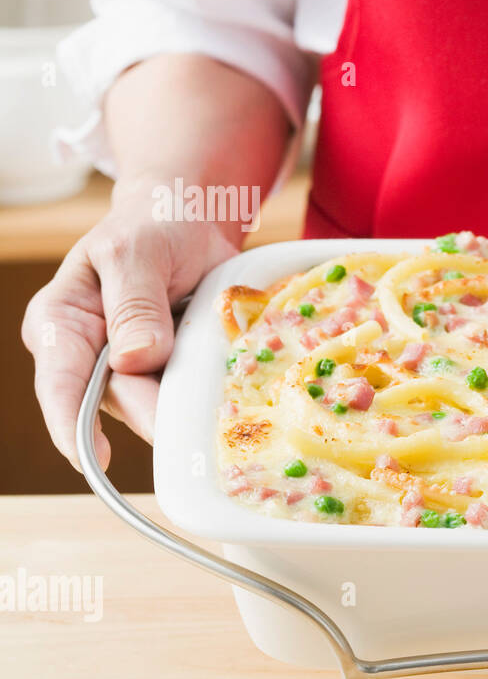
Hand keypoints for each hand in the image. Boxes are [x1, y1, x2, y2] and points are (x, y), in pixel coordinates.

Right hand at [22, 178, 241, 470]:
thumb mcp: (138, 251)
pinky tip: (237, 400)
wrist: (189, 220)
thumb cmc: (152, 227)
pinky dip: (211, 397)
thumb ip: (134, 302)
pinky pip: (188, 395)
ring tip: (227, 410)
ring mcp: (131, 370)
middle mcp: (90, 357)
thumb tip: (133, 360)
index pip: (59, 384)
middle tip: (201, 431)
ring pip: (159, 405)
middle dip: (158, 417)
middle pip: (121, 402)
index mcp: (62, 324)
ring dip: (191, 409)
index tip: (98, 458)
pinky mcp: (169, 374)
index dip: (73, 426)